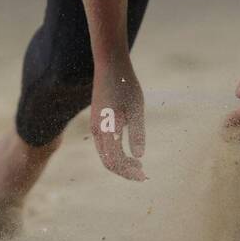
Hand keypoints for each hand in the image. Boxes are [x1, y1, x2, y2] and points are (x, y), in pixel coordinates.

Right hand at [90, 58, 145, 180]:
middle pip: (108, 162)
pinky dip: (115, 154)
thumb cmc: (126, 85)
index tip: (144, 175)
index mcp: (106, 129)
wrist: (110, 65)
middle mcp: (97, 130)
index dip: (129, 172)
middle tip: (143, 174)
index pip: (115, 161)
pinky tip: (128, 151)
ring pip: (105, 155)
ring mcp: (95, 126)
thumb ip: (137, 133)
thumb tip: (139, 156)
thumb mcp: (136, 109)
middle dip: (125, 171)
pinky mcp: (97, 121)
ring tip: (138, 165)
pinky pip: (104, 146)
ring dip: (120, 163)